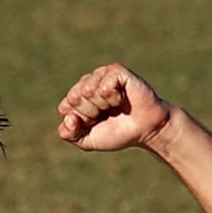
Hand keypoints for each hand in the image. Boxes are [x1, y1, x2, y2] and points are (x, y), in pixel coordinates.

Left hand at [56, 64, 171, 151]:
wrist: (145, 131)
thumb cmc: (118, 133)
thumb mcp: (88, 140)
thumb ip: (70, 134)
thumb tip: (66, 115)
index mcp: (78, 98)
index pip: (65, 106)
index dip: (79, 120)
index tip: (94, 123)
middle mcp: (88, 83)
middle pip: (75, 97)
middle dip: (90, 112)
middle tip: (106, 114)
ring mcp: (102, 75)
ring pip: (88, 89)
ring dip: (102, 105)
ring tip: (115, 107)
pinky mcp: (117, 71)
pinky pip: (104, 84)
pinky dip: (112, 97)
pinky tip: (121, 99)